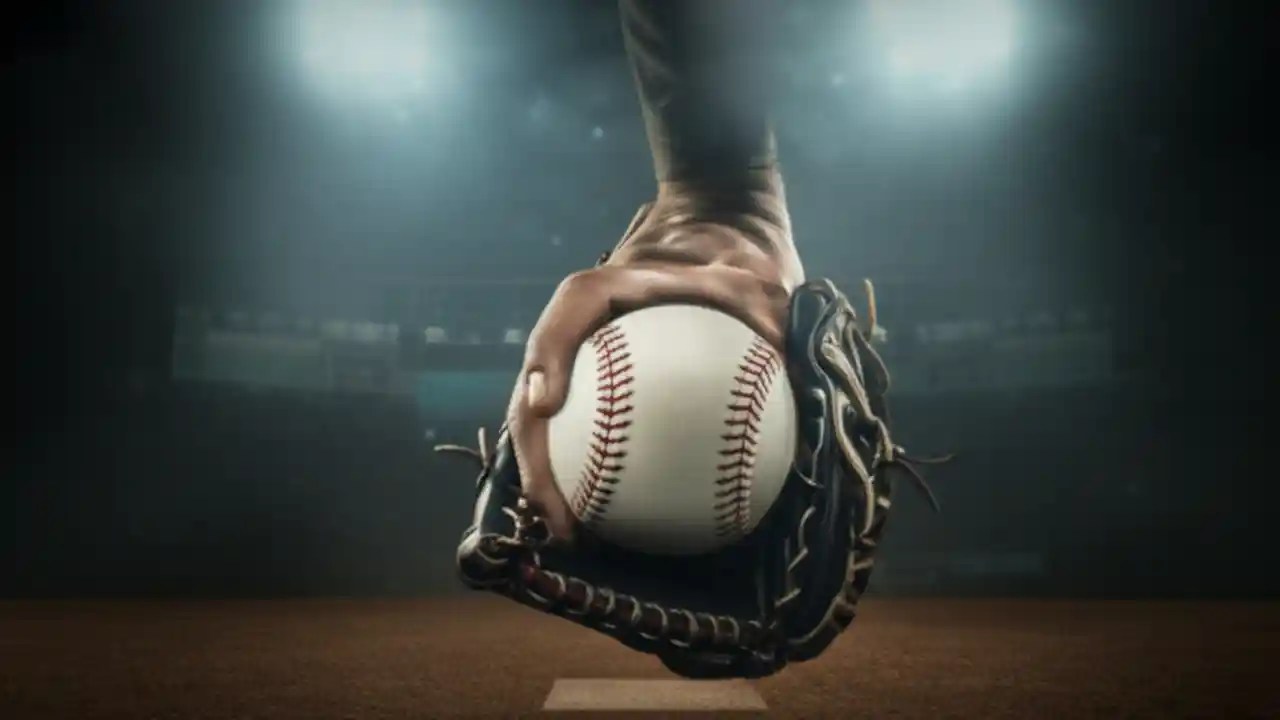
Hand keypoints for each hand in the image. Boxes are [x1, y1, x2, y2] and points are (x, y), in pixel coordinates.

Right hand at [507, 171, 803, 542]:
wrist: (719, 240)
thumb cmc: (741, 262)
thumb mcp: (765, 283)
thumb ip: (774, 322)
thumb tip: (797, 389)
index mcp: (616, 284)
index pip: (573, 307)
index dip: (550, 351)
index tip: (547, 403)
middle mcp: (585, 325)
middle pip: (537, 384)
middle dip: (535, 452)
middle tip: (559, 515)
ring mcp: (582, 360)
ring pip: (543, 419)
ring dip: (545, 478)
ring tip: (570, 536)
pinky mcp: (594, 386)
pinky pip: (577, 433)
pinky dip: (579, 477)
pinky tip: (604, 527)